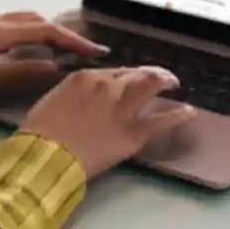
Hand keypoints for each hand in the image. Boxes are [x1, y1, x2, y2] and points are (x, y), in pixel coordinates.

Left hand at [0, 11, 108, 95]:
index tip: (95, 52)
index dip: (74, 42)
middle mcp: (1, 22)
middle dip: (68, 34)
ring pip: (31, 19)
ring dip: (53, 30)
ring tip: (67, 47)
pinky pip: (21, 22)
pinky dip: (38, 29)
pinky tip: (38, 44)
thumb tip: (53, 68)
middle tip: (87, 51)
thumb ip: (19, 72)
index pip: (48, 33)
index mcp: (3, 33)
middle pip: (43, 21)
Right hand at [23, 66, 197, 177]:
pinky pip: (161, 121)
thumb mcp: (52, 100)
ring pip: (151, 87)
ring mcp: (123, 108)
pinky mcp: (133, 133)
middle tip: (160, 77)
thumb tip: (82, 98)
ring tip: (174, 84)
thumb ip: (74, 94)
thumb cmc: (40, 132)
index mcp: (86, 77)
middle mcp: (108, 87)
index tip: (130, 80)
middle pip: (135, 74)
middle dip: (150, 73)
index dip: (125, 76)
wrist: (46, 156)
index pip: (114, 72)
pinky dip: (178, 115)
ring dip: (166, 82)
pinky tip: (189, 113)